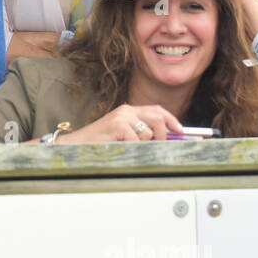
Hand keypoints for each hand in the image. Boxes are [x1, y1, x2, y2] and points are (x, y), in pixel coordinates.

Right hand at [58, 104, 182, 142]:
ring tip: (128, 147)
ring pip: (148, 132)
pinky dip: (133, 148)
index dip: (171, 119)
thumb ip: (141, 133)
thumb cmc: (100, 143)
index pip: (157, 109)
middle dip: (163, 134)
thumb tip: (165, 139)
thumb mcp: (123, 135)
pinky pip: (137, 140)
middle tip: (161, 145)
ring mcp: (122, 117)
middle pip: (157, 118)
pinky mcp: (118, 125)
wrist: (77, 145)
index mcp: (129, 110)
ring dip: (143, 144)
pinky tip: (121, 148)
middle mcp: (127, 110)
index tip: (181, 130)